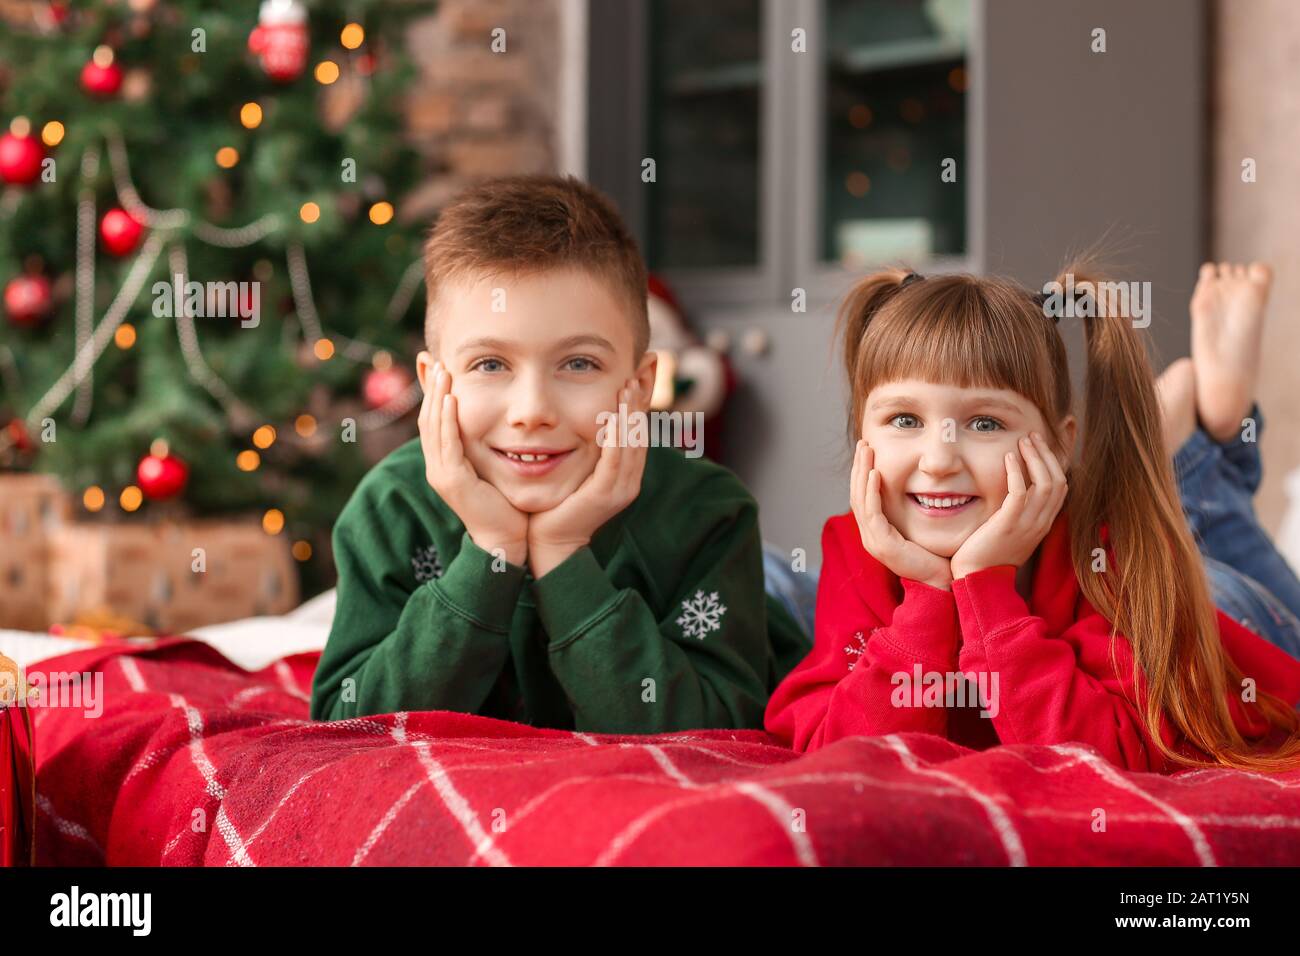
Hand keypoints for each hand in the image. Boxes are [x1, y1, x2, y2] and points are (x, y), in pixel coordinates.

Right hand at [419, 361, 527, 566]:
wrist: (505, 540)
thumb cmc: (504, 504)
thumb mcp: (491, 467)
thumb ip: (487, 446)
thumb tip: (499, 422)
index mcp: (444, 462)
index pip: (433, 420)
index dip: (432, 393)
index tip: (436, 365)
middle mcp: (437, 466)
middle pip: (427, 419)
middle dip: (432, 388)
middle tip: (436, 359)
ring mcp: (441, 474)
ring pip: (433, 428)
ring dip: (437, 397)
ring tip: (443, 371)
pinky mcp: (452, 481)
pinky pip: (447, 445)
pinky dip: (447, 421)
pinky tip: (450, 401)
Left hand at [527, 380, 648, 577]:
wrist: (552, 542)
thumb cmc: (560, 504)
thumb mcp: (580, 470)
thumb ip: (589, 450)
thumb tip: (591, 422)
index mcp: (626, 474)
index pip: (638, 433)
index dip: (639, 405)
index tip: (638, 377)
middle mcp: (629, 480)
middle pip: (640, 433)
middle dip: (640, 402)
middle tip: (639, 373)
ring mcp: (620, 488)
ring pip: (631, 444)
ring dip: (630, 413)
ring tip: (629, 387)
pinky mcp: (605, 494)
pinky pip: (614, 460)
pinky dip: (616, 438)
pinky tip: (614, 417)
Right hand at [851, 440, 952, 589]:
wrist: (941, 583)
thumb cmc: (936, 556)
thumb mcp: (919, 527)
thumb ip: (913, 510)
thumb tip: (921, 487)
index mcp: (876, 531)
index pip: (863, 496)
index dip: (863, 472)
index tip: (868, 451)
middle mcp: (870, 535)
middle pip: (857, 494)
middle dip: (859, 467)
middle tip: (863, 444)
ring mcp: (873, 540)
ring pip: (860, 500)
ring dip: (863, 473)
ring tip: (867, 452)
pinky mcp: (882, 544)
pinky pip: (873, 513)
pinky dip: (873, 491)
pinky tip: (876, 474)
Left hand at [949, 432, 1067, 579]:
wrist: (977, 579)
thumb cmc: (988, 554)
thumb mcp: (1011, 531)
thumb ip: (1018, 512)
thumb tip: (1014, 491)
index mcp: (1043, 524)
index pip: (1061, 488)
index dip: (1054, 463)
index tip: (1040, 445)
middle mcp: (1041, 523)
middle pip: (1057, 481)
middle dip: (1047, 455)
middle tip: (1034, 436)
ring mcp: (1028, 524)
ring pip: (1044, 483)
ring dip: (1035, 458)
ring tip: (1023, 441)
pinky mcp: (1009, 524)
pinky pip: (1020, 493)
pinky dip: (1017, 472)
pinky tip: (1008, 458)